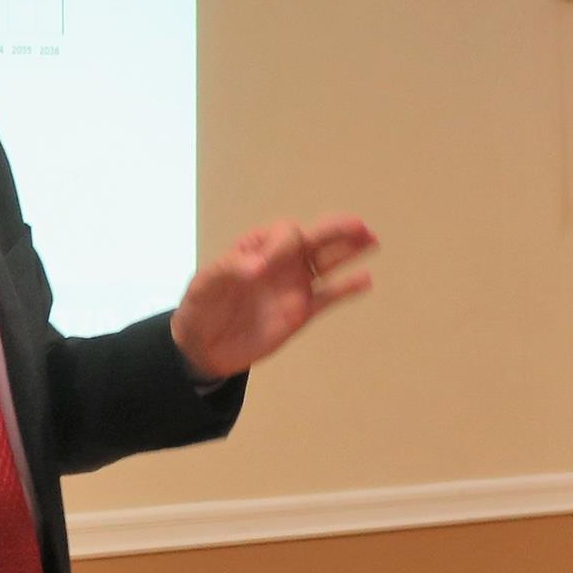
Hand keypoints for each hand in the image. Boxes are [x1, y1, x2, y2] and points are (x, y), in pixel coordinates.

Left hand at [169, 215, 376, 381]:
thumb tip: (257, 267)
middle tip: (358, 226)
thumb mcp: (204, 284)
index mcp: (258, 246)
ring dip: (349, 250)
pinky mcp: (301, 313)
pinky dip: (347, 289)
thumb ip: (229, 270)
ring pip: (328, 263)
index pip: (285, 233)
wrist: (203, 346)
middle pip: (315, 239)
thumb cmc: (200, 307)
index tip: (263, 268)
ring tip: (371, 239)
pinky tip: (365, 280)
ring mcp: (294, 286)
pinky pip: (329, 297)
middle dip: (336, 231)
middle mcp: (282, 262)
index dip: (282, 245)